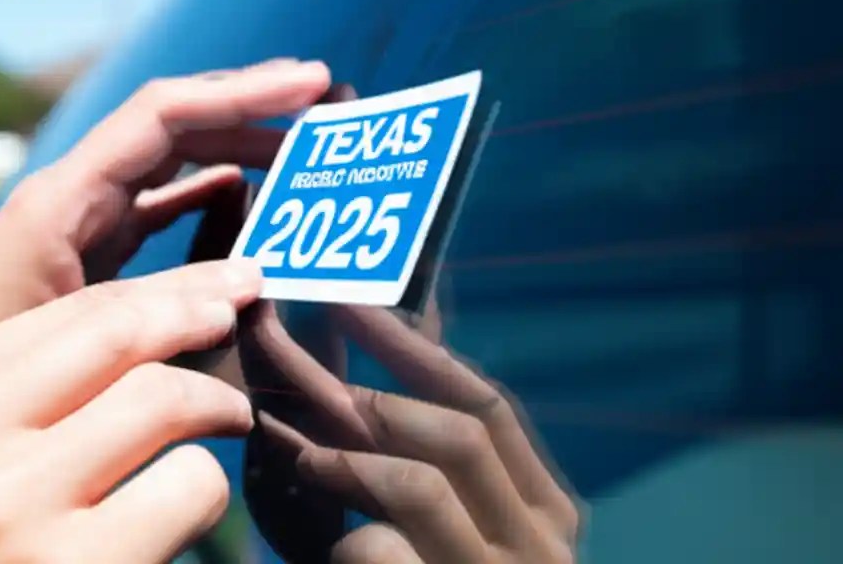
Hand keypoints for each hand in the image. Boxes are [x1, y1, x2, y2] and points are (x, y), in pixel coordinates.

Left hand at [0, 59, 330, 418]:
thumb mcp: (72, 330)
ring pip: (173, 160)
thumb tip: (254, 279)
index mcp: (66, 194)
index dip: (240, 93)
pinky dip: (209, 191)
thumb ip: (160, 304)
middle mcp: (77, 191)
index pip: (165, 116)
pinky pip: (162, 202)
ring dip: (235, 145)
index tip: (307, 85)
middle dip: (249, 107)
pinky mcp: (91, 247)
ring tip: (300, 146)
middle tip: (322, 105)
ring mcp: (85, 216)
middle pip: (176, 124)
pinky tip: (248, 193)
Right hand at [0, 259, 263, 562]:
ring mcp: (16, 499)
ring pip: (162, 398)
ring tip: (229, 420)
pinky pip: (188, 485)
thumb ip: (25, 390)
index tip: (217, 290)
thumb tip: (145, 329)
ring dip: (217, 404)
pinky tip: (194, 506)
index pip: (80, 311)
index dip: (167, 291)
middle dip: (197, 318)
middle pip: (120, 333)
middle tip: (235, 330)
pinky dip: (208, 489)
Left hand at [240, 302, 580, 562]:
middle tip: (299, 368)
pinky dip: (340, 539)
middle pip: (461, 432)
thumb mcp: (440, 524)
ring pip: (422, 484)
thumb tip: (377, 348)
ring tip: (296, 454)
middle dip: (372, 392)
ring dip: (345, 458)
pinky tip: (320, 546)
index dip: (418, 349)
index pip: (488, 405)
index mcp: (546, 513)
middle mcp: (541, 547)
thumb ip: (421, 455)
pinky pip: (383, 550)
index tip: (354, 304)